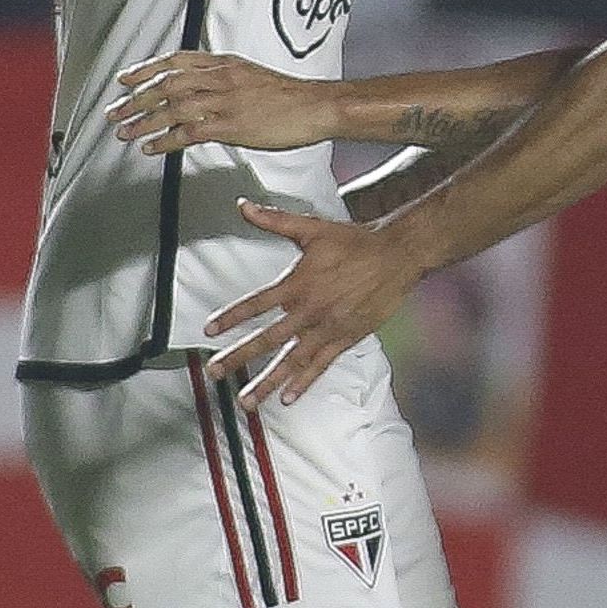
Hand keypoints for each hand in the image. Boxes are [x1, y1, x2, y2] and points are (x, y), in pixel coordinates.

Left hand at [108, 51, 343, 154]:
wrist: (317, 105)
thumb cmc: (290, 96)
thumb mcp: (252, 75)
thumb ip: (225, 78)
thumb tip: (203, 87)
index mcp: (224, 63)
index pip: (174, 60)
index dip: (145, 69)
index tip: (125, 79)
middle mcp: (220, 78)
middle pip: (166, 83)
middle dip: (135, 98)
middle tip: (115, 111)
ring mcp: (224, 101)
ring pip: (172, 107)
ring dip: (143, 121)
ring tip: (125, 132)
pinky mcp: (231, 125)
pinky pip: (189, 132)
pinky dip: (165, 140)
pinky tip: (152, 148)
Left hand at [204, 200, 421, 407]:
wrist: (397, 254)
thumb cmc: (355, 240)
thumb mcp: (312, 227)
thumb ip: (275, 220)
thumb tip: (244, 206)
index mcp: (298, 284)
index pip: (255, 304)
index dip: (231, 318)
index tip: (209, 331)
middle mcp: (309, 310)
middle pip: (267, 340)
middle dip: (238, 358)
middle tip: (215, 371)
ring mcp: (328, 328)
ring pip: (291, 361)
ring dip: (267, 382)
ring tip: (247, 401)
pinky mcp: (346, 338)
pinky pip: (321, 364)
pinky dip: (303, 382)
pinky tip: (288, 397)